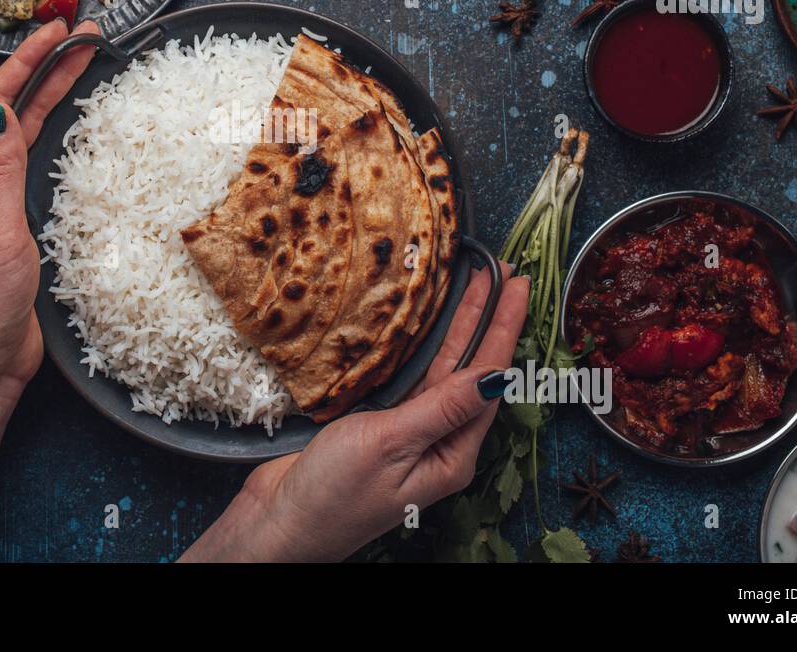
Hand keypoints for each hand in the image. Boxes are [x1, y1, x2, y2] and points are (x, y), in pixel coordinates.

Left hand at [0, 18, 96, 394]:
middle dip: (43, 68)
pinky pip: (31, 164)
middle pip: (10, 109)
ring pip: (22, 133)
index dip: (27, 62)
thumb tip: (3, 109)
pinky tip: (67, 127)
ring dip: (48, 96)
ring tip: (80, 65)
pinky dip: (52, 135)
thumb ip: (0, 173)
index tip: (60, 32)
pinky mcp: (11, 225)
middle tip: (82, 36)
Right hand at [182, 265, 528, 562]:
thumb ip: (442, 407)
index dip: (503, 329)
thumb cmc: (332, 496)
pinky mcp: (377, 426)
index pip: (489, 379)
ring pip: (441, 369)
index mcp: (451, 455)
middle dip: (487, 320)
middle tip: (504, 272)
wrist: (278, 523)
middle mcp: (436, 443)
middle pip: (470, 369)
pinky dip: (421, 346)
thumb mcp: (391, 444)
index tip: (517, 286)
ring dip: (457, 327)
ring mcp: (407, 433)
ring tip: (476, 284)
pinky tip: (428, 323)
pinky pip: (410, 377)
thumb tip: (496, 376)